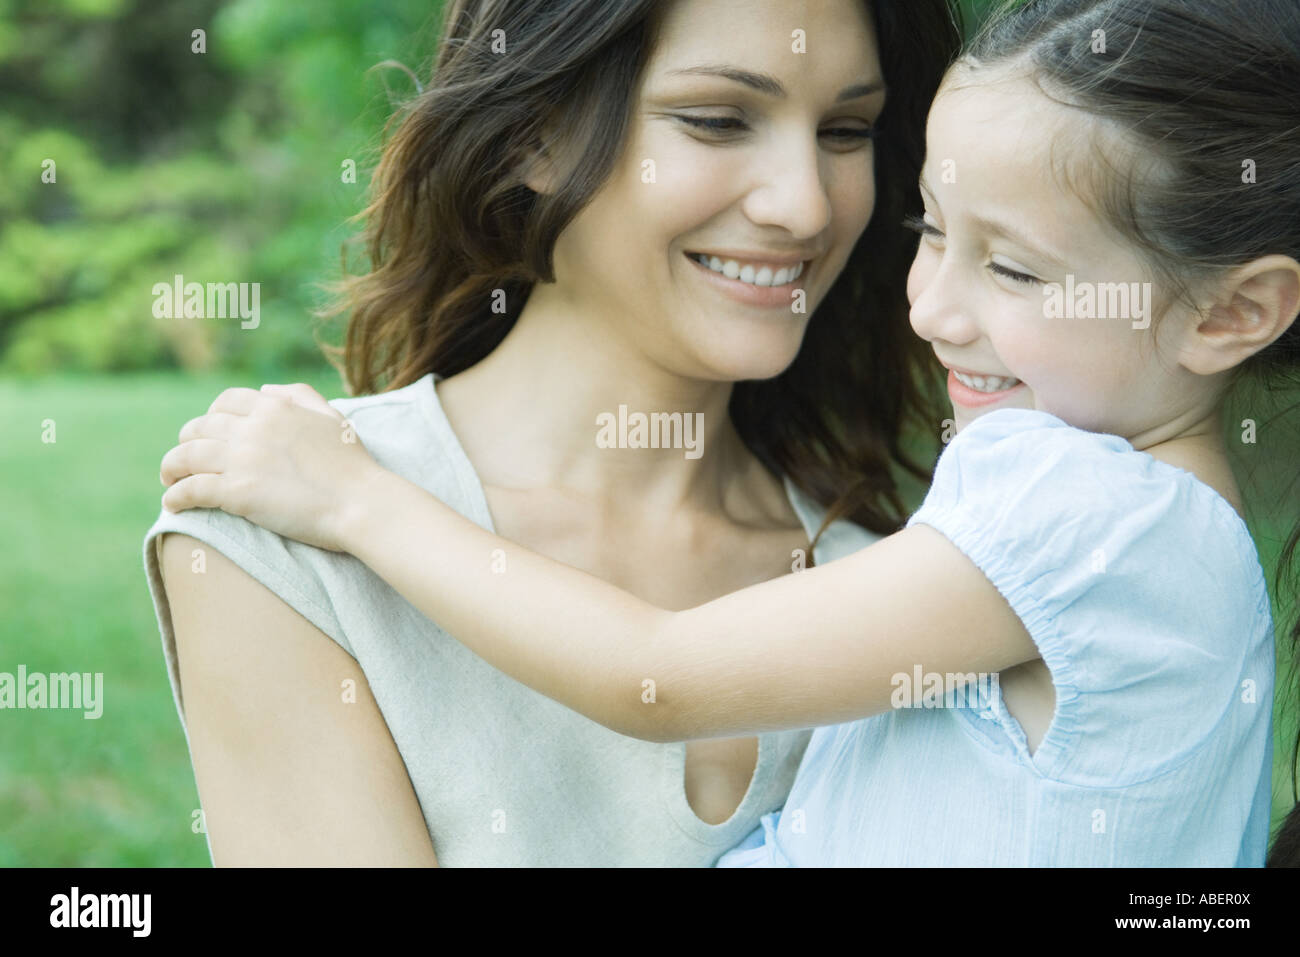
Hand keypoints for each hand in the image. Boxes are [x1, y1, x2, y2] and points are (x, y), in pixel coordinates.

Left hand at [159, 383, 379, 551]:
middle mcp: (252, 428)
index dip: (211, 417)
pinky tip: (172, 505)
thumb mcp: (331, 417)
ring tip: (170, 480)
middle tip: (184, 460)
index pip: (225, 403)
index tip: (208, 434)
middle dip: (187, 442)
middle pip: (199, 428)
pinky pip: (190, 489)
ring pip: (186, 457)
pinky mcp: (236, 493)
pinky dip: (175, 497)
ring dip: (171, 468)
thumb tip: (264, 390)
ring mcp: (241, 460)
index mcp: (274, 407)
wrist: (361, 503)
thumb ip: (298, 396)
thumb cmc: (353, 465)